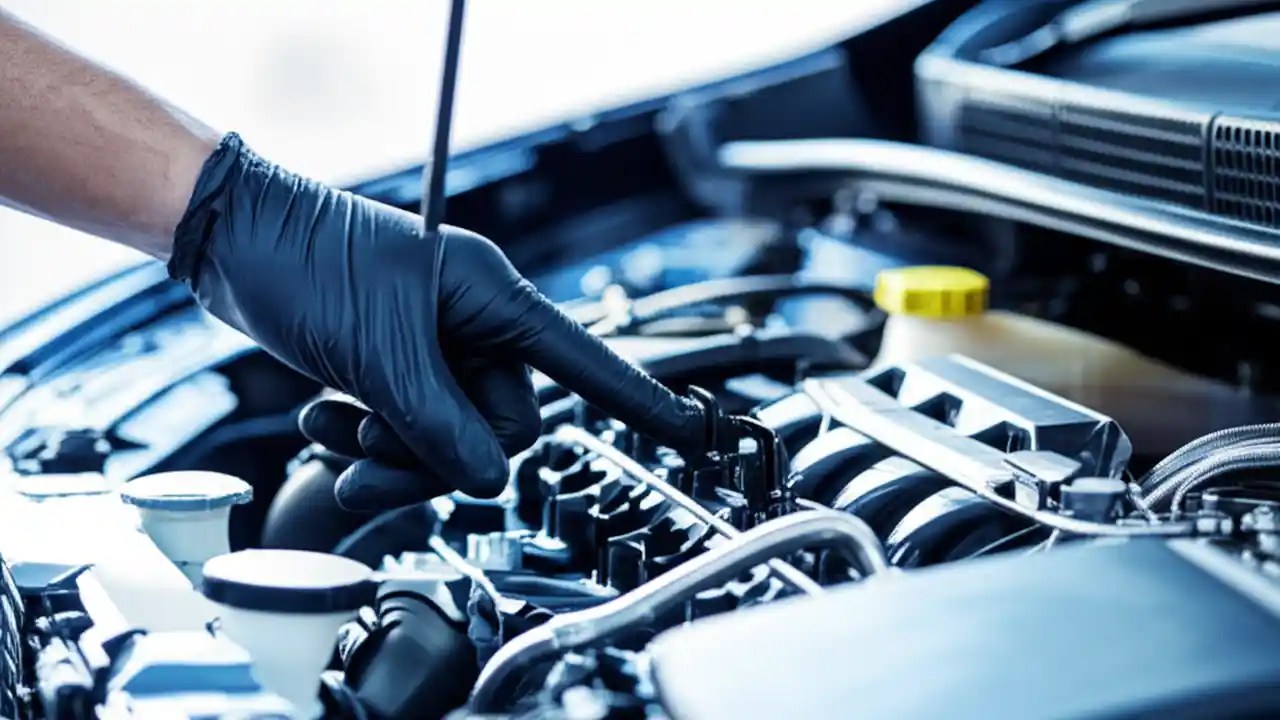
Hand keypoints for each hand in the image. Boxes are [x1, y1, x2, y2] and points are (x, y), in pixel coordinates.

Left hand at [170, 133, 704, 509]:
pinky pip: (408, 423)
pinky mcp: (397, 362)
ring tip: (334, 429)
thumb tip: (489, 478)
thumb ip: (438, 424)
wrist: (231, 238)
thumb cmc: (306, 261)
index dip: (637, 398)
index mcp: (492, 299)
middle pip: (497, 423)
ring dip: (390, 447)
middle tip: (374, 453)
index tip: (687, 429)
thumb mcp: (378, 353)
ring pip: (447, 432)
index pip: (582, 359)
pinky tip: (324, 417)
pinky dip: (366, 432)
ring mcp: (435, 344)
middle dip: (433, 452)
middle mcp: (474, 323)